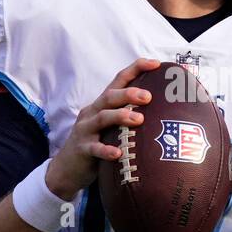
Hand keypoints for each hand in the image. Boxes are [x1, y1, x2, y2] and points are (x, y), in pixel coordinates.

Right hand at [45, 57, 158, 200]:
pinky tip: (118, 153)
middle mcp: (92, 112)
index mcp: (102, 104)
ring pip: (102, 118)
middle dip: (129, 94)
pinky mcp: (82, 149)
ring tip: (139, 120)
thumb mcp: (110, 126)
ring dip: (120, 116)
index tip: (156, 63)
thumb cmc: (96, 143)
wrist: (67, 168)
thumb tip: (164, 111)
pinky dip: (106, 149)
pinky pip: (94, 148)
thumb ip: (128, 116)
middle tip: (148, 96)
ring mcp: (85, 130)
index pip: (119, 79)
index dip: (136, 68)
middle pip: (110, 96)